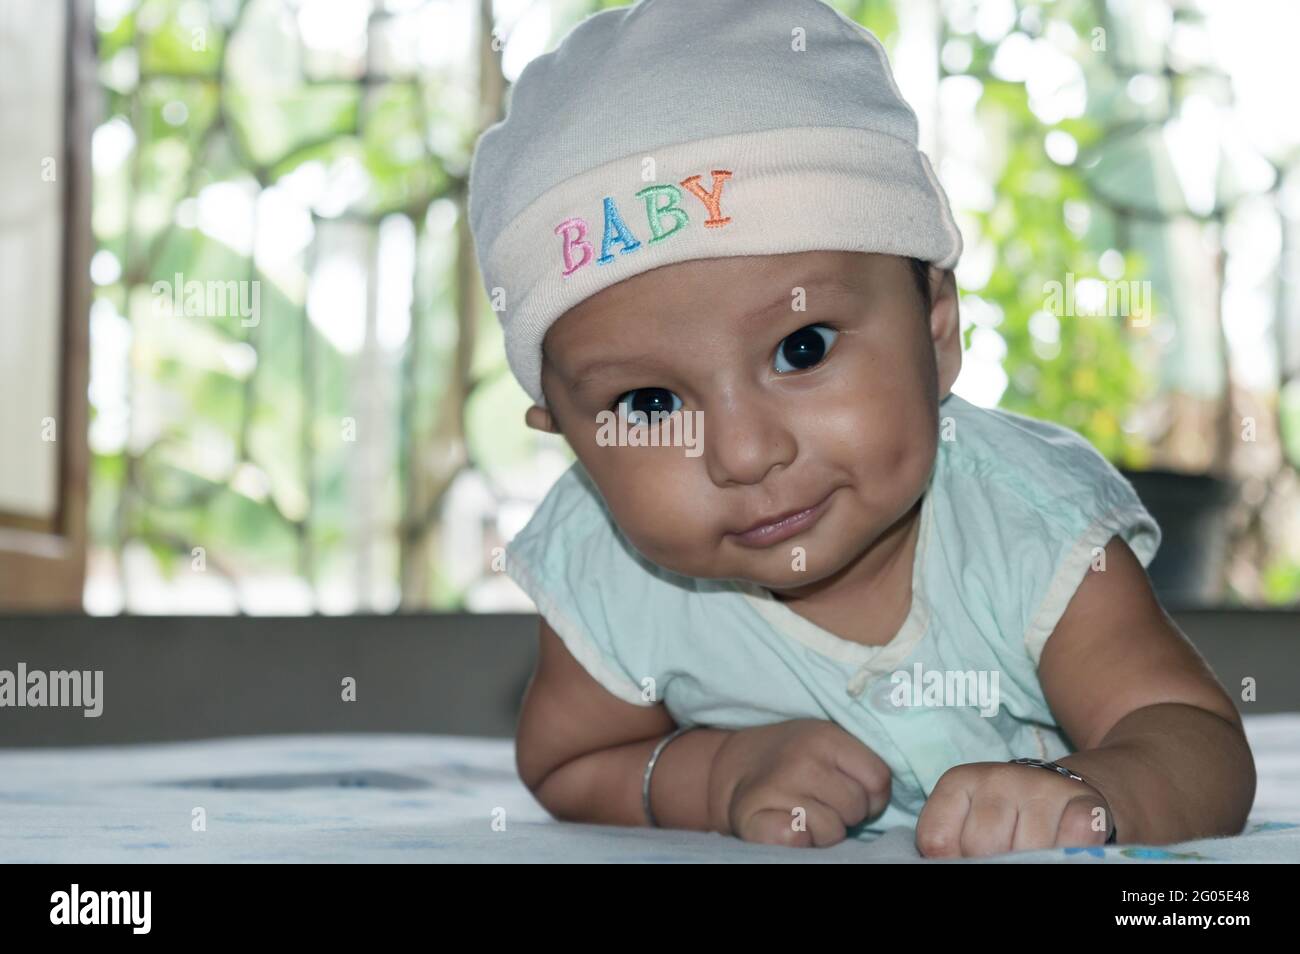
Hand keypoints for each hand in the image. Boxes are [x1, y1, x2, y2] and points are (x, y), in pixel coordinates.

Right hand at [707, 719, 890, 846]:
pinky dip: (798, 840)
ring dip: (825, 830)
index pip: (879, 779)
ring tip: (806, 813)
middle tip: (823, 801)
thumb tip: (884, 795)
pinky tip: (789, 827)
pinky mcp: (755, 819)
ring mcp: (777, 790)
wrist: (732, 767)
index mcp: (825, 737)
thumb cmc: (792, 758)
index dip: (871, 794)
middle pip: (857, 808)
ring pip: (833, 832)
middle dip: (848, 812)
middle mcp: (802, 761)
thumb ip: (859, 760)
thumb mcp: (826, 741)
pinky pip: (796, 839)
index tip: (850, 790)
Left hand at [915, 761, 1114, 857]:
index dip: (953, 861)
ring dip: (1034, 862)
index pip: (937, 841)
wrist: (1062, 792)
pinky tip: (1065, 851)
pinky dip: (1072, 852)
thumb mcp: (967, 825)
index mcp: (959, 782)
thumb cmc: (1005, 820)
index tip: (969, 859)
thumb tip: (946, 865)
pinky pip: (1077, 837)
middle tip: (1005, 858)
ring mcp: (1043, 787)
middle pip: (982, 847)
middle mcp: (999, 778)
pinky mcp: (1086, 801)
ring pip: (1030, 849)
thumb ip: (950, 846)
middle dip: (993, 863)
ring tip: (1033, 855)